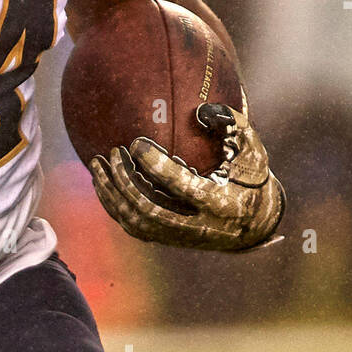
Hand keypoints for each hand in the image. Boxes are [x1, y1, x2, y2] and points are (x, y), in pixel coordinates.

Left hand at [89, 103, 284, 251]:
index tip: (136, 142)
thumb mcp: (253, 151)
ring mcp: (179, 237)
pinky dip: (113, 204)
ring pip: (135, 222)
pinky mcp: (166, 240)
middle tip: (112, 152)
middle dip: (125, 182)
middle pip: (149, 209)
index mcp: (221, 204)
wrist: (255, 225)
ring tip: (96, 164)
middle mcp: (197, 227)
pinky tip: (102, 180)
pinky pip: (132, 226)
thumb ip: (233, 126)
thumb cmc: (252, 179)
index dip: (156, 165)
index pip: (182, 187)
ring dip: (112, 194)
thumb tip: (202, 110)